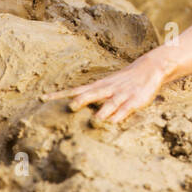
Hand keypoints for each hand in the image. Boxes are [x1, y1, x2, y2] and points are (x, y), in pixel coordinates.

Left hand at [41, 58, 166, 124]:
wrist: (149, 68)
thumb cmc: (123, 80)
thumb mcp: (106, 84)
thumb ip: (91, 95)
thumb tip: (71, 104)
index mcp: (98, 86)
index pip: (75, 90)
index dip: (59, 95)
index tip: (42, 99)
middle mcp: (107, 89)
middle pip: (92, 94)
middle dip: (82, 101)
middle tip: (69, 108)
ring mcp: (121, 95)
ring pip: (110, 103)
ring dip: (102, 111)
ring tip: (94, 121)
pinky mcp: (134, 101)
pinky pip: (126, 109)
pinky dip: (120, 116)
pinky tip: (114, 123)